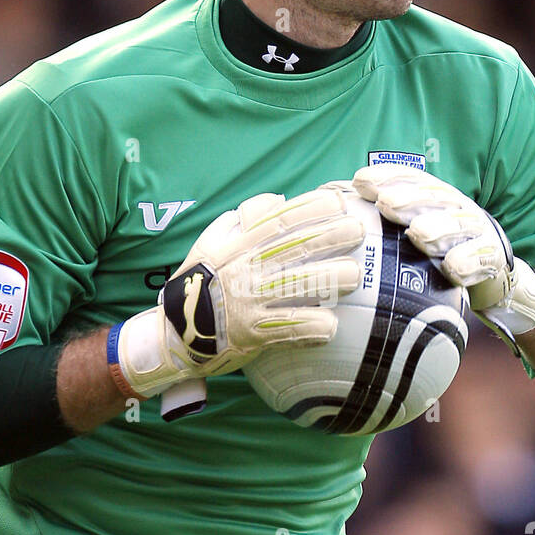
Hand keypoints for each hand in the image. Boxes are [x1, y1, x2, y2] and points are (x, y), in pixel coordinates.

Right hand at [109, 187, 363, 415]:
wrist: (177, 329)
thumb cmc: (202, 280)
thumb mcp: (214, 240)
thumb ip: (246, 218)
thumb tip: (280, 200)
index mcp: (241, 245)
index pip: (280, 221)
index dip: (310, 209)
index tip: (338, 202)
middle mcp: (248, 270)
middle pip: (294, 249)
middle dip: (329, 237)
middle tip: (357, 230)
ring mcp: (251, 302)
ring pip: (295, 287)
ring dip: (327, 280)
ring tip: (353, 274)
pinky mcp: (254, 334)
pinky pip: (286, 331)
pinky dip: (309, 329)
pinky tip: (331, 326)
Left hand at [351, 165, 534, 346]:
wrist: (490, 275)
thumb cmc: (439, 251)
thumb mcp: (410, 232)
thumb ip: (380, 219)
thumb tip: (331, 202)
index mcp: (435, 198)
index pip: (411, 180)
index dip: (387, 177)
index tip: (360, 182)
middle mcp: (457, 209)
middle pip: (435, 199)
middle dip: (410, 199)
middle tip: (386, 204)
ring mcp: (477, 232)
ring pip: (460, 226)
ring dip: (439, 228)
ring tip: (418, 234)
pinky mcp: (493, 259)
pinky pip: (483, 260)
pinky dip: (469, 263)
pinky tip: (453, 267)